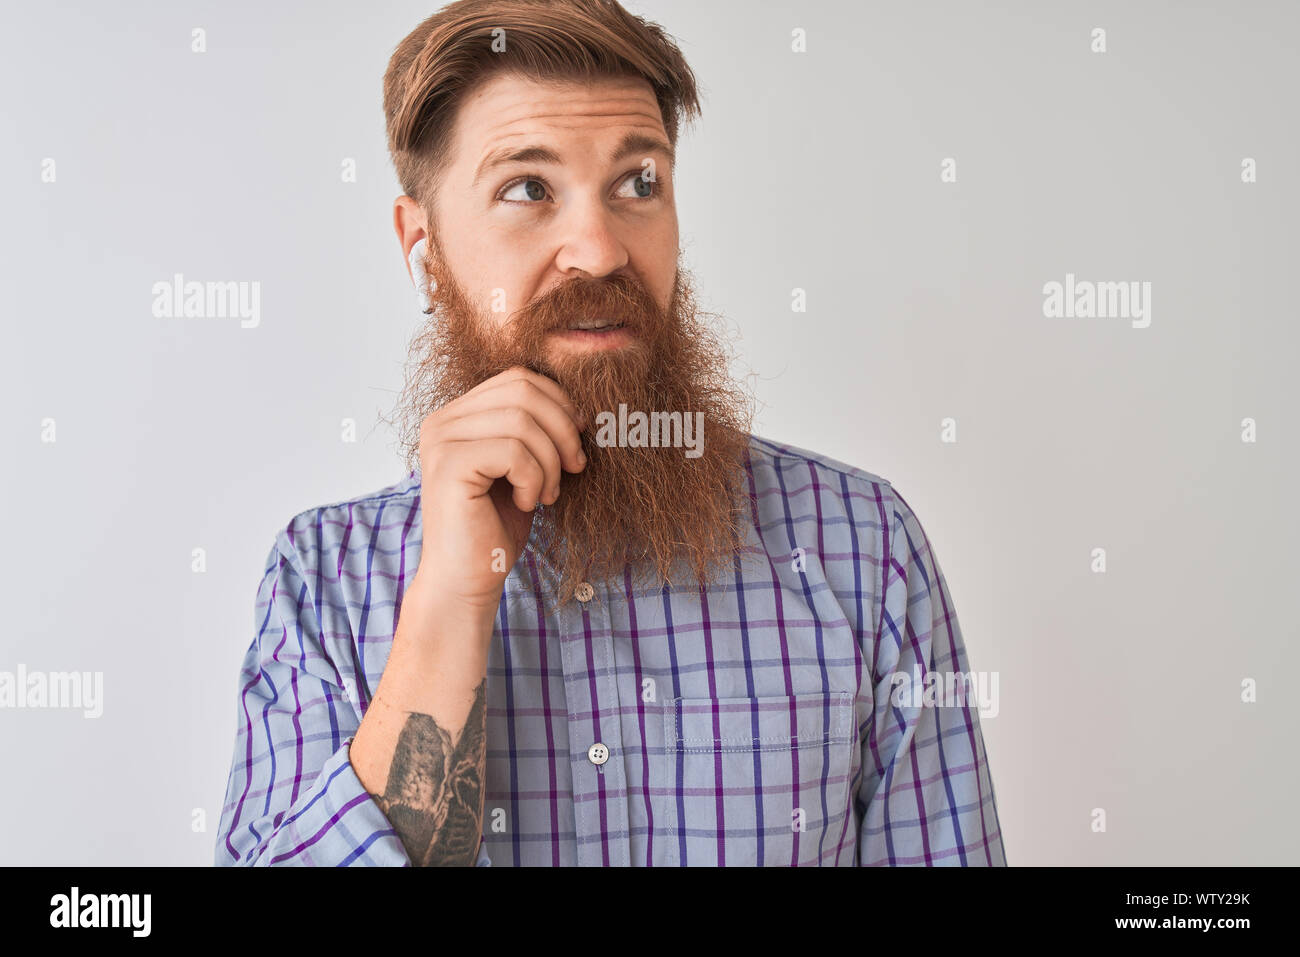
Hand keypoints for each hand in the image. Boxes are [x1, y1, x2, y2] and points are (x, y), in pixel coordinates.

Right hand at [410, 366, 586, 619]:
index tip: (577, 444)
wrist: (468, 581)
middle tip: (574, 468)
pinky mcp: (448, 466)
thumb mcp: (523, 468)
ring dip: (549, 461)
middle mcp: (442, 421)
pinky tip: (527, 504)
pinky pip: (513, 451)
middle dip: (562, 429)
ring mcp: (440, 441)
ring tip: (547, 494)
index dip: (559, 404)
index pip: (519, 379)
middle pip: (523, 391)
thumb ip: (536, 430)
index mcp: (457, 415)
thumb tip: (581, 405)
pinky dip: (533, 479)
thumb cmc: (497, 527)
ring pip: (522, 421)